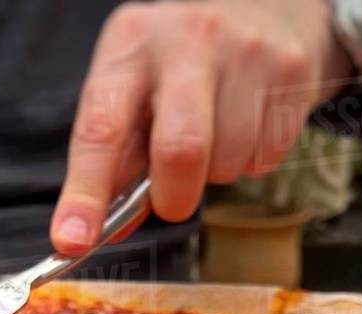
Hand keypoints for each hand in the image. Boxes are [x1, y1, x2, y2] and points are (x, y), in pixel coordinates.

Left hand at [51, 0, 354, 253]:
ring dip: (215, 172)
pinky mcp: (289, 71)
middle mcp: (186, 39)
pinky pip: (265, 157)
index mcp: (130, 44)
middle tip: (172, 200)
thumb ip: (117, 158)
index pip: (100, 128)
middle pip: (180, 149)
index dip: (85, 193)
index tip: (71, 242)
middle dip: (174, 196)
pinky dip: (250, 159)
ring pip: (227, 162)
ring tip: (215, 133)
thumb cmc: (182, 62)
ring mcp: (244, 51)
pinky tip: (246, 123)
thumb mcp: (135, 88)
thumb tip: (95, 230)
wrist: (268, 8)